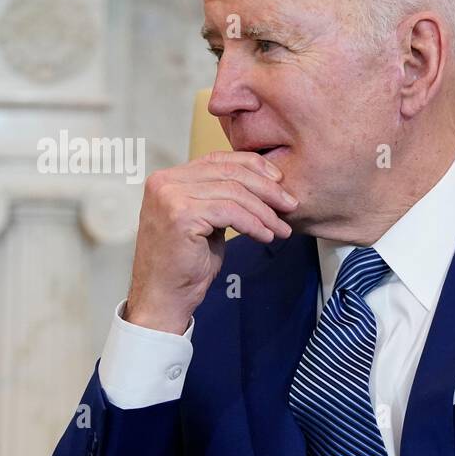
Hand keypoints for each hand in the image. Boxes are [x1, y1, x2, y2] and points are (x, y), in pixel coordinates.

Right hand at [126, 151, 297, 333]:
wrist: (164, 297)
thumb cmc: (186, 264)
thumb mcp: (206, 221)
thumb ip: (221, 198)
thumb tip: (263, 183)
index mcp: (169, 178)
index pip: (219, 159)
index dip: (254, 166)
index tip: (280, 181)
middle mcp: (165, 181)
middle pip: (229, 173)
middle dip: (267, 189)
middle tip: (290, 205)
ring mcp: (170, 196)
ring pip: (233, 193)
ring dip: (264, 212)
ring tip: (280, 228)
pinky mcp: (180, 215)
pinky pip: (230, 212)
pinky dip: (254, 224)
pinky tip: (265, 236)